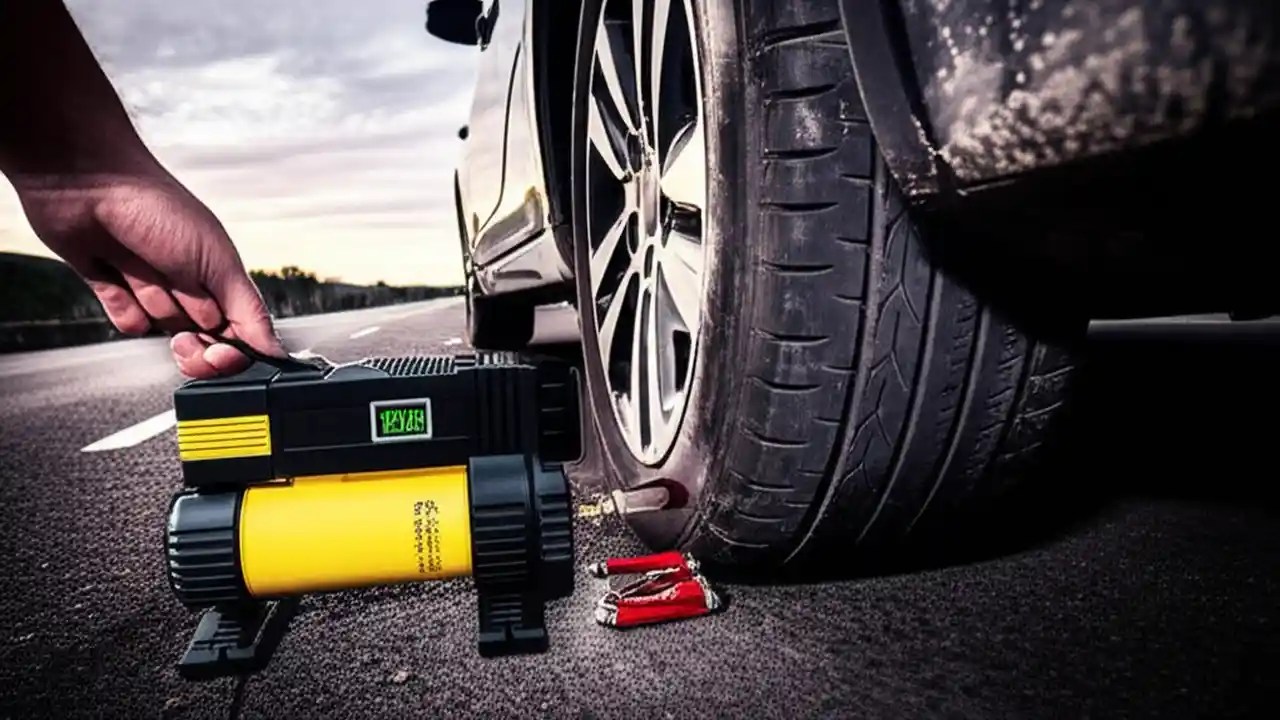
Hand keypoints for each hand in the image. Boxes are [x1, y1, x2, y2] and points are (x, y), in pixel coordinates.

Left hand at [13, 170, 285, 377]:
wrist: (88, 182)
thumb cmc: (157, 208)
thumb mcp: (217, 263)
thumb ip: (248, 312)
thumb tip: (275, 350)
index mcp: (222, 277)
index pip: (240, 333)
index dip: (232, 352)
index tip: (220, 354)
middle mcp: (191, 284)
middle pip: (203, 340)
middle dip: (195, 343)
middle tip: (185, 338)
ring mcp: (153, 286)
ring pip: (162, 328)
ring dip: (154, 306)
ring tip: (143, 272)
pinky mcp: (116, 288)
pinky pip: (129, 322)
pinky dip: (123, 307)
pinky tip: (117, 278)